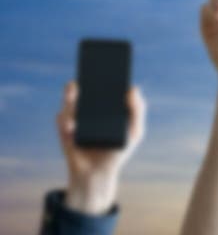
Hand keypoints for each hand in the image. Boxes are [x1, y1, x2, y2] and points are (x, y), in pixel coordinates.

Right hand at [57, 81, 146, 214]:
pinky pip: (62, 118)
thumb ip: (137, 110)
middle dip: (88, 77)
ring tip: (77, 89)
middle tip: (93, 70)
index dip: (107, 71)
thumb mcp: (135, 131)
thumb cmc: (119, 150)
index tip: (111, 61)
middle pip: (87, 86)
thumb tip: (133, 87)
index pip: (105, 83)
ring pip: (71, 99)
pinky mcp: (64, 128)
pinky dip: (66, 119)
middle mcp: (89, 106)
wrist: (98, 173)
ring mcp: (75, 116)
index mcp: (107, 105)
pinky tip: (73, 123)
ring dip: (73, 94)